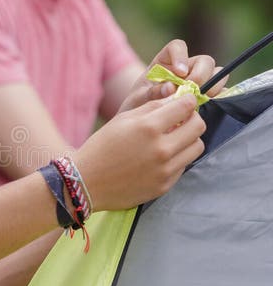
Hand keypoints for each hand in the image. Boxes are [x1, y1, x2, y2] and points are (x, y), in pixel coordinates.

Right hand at [74, 93, 204, 211]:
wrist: (86, 183)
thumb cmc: (102, 147)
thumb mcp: (123, 119)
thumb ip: (152, 107)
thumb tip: (177, 100)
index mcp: (149, 127)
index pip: (186, 106)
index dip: (187, 101)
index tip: (183, 102)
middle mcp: (161, 148)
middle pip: (198, 126)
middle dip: (192, 118)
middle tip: (181, 120)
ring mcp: (165, 169)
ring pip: (197, 147)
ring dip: (189, 139)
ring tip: (173, 139)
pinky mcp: (165, 185)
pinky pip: (184, 165)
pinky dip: (178, 157)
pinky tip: (161, 157)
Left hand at [119, 39, 227, 111]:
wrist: (142, 124)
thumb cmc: (137, 106)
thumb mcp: (139, 100)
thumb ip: (152, 93)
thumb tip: (170, 88)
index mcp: (165, 61)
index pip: (177, 47)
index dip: (181, 56)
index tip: (179, 73)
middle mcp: (185, 68)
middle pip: (204, 61)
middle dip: (201, 75)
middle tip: (192, 90)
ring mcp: (198, 81)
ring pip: (217, 74)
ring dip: (213, 86)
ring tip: (201, 101)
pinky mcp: (207, 95)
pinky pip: (221, 92)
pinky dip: (218, 98)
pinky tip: (207, 108)